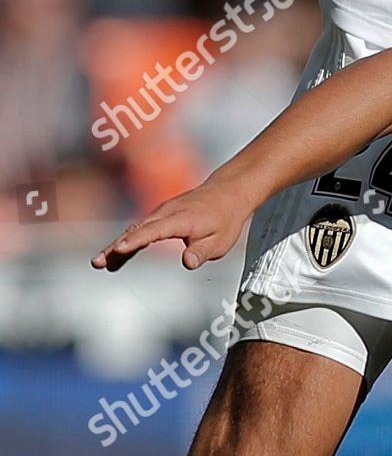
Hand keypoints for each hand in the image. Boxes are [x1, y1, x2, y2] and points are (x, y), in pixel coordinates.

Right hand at [90, 176, 248, 271]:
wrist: (229, 192)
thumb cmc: (225, 218)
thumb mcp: (220, 241)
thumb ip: (201, 252)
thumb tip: (187, 262)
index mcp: (182, 218)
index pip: (155, 231)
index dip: (136, 241)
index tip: (118, 249)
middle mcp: (168, 212)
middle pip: (138, 230)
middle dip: (117, 246)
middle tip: (98, 262)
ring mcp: (163, 212)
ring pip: (136, 229)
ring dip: (117, 245)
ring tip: (100, 262)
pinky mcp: (161, 216)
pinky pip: (141, 228)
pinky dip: (127, 241)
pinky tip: (115, 255)